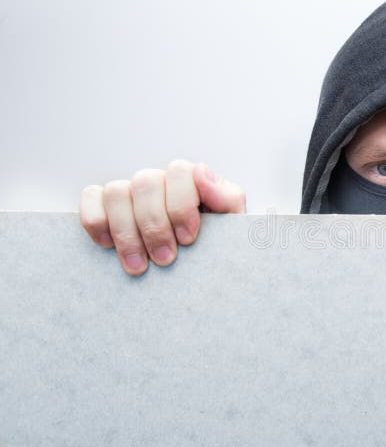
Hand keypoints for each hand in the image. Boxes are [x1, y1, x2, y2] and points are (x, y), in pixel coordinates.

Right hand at [79, 159, 245, 275]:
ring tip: (139, 265)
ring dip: (126, 231)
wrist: (202, 274)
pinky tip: (108, 246)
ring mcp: (131, 192)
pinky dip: (96, 221)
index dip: (181, 206)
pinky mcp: (104, 205)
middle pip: (145, 183)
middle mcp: (159, 182)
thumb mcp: (232, 226)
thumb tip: (202, 172)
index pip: (179, 172)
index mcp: (190, 181)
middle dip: (154, 225)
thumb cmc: (215, 247)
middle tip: (165, 259)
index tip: (188, 239)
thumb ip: (226, 198)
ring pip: (116, 192)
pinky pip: (91, 200)